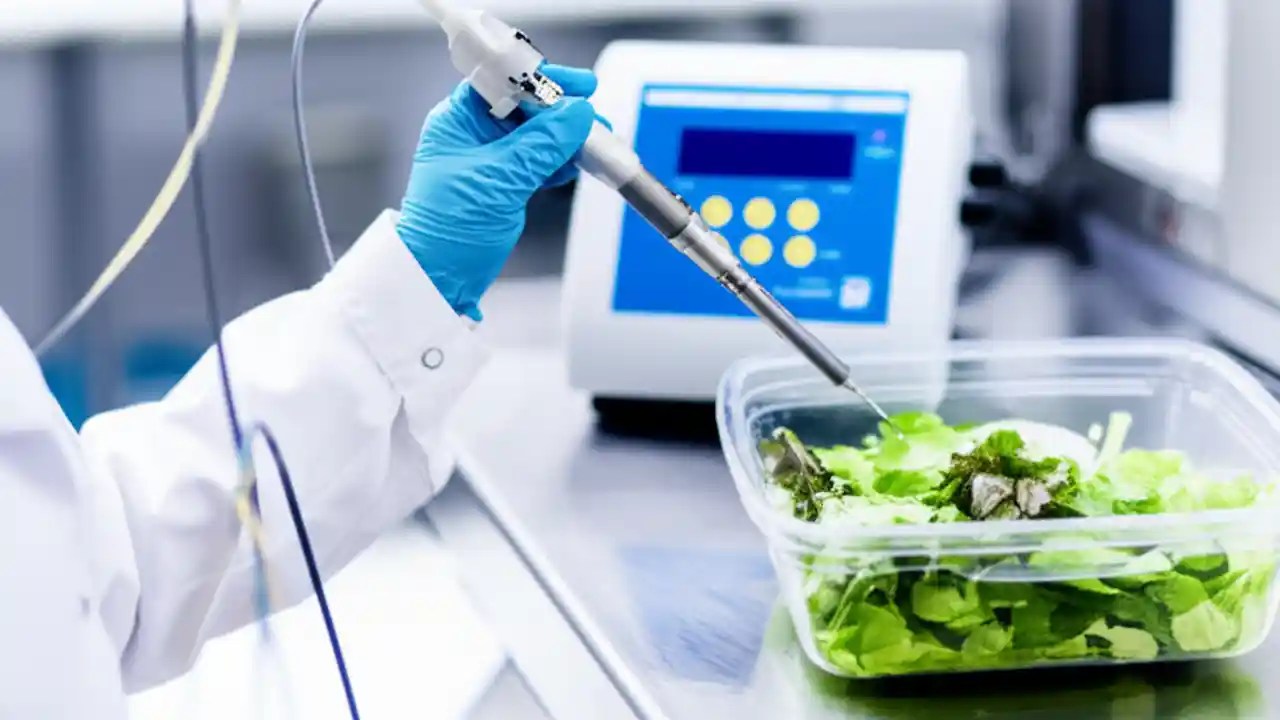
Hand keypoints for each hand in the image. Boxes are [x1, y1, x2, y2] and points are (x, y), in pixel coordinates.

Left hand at [396, 65, 597, 320]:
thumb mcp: (499, 181)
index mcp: (458, 121)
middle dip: (562, 111)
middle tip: (596, 120)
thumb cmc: (447, 231)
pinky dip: (559, 160)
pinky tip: (577, 164)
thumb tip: (577, 114)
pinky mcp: (504, 182)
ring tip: (596, 144)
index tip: (580, 86)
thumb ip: (541, 145)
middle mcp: (472, 133)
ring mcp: (489, 158)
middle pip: (526, 106)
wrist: (439, 280)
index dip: (542, 79)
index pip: (503, 80)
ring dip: (566, 137)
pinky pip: (538, 159)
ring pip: (537, 134)